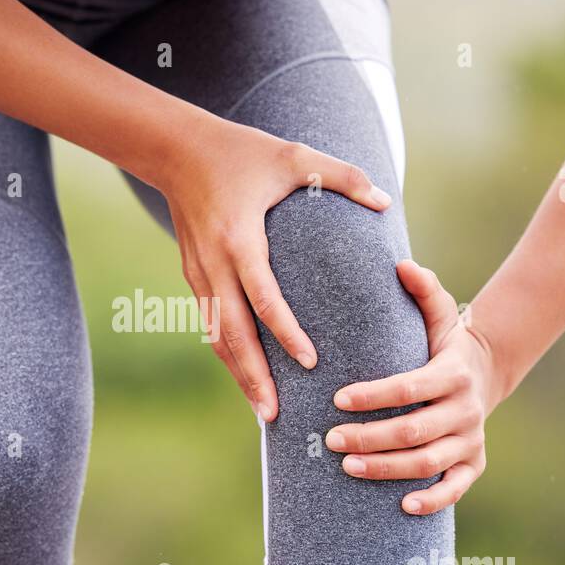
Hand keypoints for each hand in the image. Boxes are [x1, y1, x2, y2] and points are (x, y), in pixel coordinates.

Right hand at [159, 115, 390, 421]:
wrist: (178, 150)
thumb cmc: (242, 151)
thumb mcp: (294, 155)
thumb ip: (342, 177)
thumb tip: (386, 203)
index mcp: (239, 239)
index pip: (263, 297)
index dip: (285, 332)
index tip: (309, 361)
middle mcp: (214, 264)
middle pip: (233, 333)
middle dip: (253, 376)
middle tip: (275, 415)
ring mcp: (198, 274)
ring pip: (217, 337)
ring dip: (238, 375)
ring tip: (263, 411)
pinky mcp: (193, 277)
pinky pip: (211, 325)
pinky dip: (228, 355)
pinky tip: (246, 377)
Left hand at [325, 260, 496, 514]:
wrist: (484, 374)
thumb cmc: (444, 345)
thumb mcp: (439, 316)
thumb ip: (423, 291)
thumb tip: (401, 265)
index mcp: (452, 373)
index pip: (408, 387)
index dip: (373, 395)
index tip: (336, 399)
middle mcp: (465, 409)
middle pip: (413, 431)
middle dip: (369, 437)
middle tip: (330, 439)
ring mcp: (471, 439)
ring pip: (428, 462)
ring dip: (387, 469)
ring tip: (348, 467)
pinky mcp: (474, 464)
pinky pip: (456, 488)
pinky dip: (433, 500)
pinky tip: (401, 505)